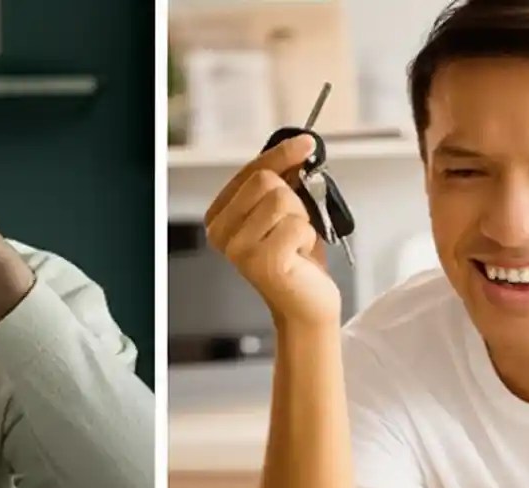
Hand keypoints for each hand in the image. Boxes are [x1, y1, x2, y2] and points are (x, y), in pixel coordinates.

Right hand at [204, 137, 341, 327]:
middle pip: (265, 181)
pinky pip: (296, 225)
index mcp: (220, 216)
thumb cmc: (297, 258)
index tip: (306, 144)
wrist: (308, 303)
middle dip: (292, 199)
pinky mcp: (262, 262)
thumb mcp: (289, 209)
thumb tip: (300, 146)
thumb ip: (287, 178)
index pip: (251, 170)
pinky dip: (307, 237)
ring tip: (295, 243)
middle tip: (294, 226)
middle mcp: (221, 233)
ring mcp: (238, 249)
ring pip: (281, 199)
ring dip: (301, 219)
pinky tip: (298, 256)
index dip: (281, 155)